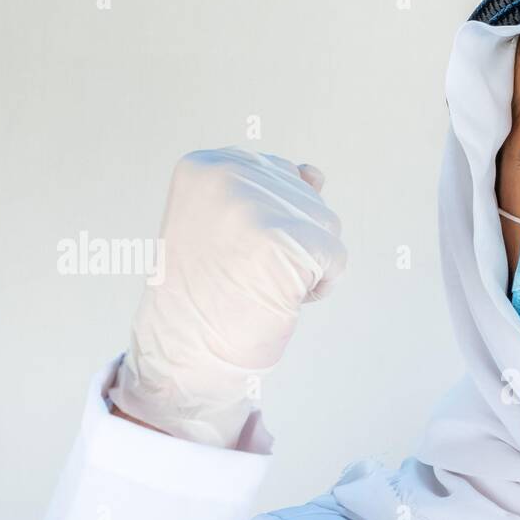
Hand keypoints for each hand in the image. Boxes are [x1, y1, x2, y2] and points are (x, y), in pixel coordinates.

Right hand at [107, 148, 344, 446]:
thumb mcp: (226, 224)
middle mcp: (230, 176)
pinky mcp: (289, 242)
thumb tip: (314, 174)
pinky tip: (279, 299)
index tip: (234, 249)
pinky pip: (336, 258)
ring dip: (306, 264)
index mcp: (206, 165)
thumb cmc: (205, 295)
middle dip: (293, 242)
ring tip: (259, 284)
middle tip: (245, 273)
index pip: (279, 173)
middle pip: (307, 197)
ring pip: (326, 225)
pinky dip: (319, 287)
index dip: (271, 222)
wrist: (184, 354)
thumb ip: (270, 191)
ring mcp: (258, 207)